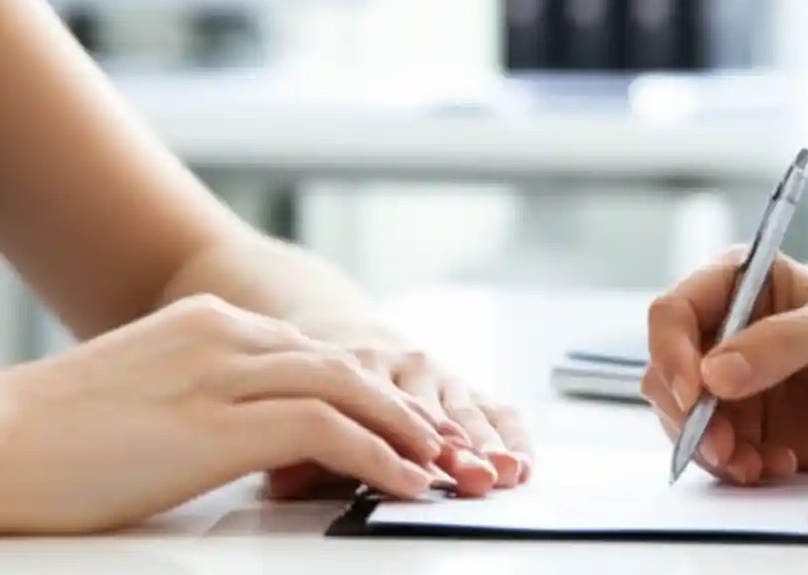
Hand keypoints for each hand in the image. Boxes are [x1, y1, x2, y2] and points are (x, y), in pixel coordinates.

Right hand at [0, 295, 444, 532]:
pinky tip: (403, 480)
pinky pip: (327, 430)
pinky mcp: (218, 423)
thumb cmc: (50, 433)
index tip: (402, 418)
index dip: (367, 387)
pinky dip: (378, 454)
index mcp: (206, 324)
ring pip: (349, 388)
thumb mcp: (143, 393)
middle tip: (443, 440)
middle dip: (401, 404)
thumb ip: (198, 395)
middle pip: (343, 363)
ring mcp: (222, 374)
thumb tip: (238, 429)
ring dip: (406, 429)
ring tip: (441, 463)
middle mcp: (224, 335)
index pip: (312, 351)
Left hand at [267, 339, 532, 498]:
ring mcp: (438, 372)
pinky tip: (522, 462)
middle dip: (454, 446)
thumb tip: (285, 479)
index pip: (383, 409)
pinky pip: (495, 407)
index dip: (399, 445)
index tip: (417, 475)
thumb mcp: (304, 402)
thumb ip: (300, 444)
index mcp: (359, 365)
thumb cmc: (322, 382)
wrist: (341, 328)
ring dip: (485, 444)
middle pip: (432, 412)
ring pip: (465, 409)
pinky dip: (510, 436)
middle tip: (472, 474)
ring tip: (502, 470)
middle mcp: (403, 364)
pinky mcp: (464, 383)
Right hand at [642, 251, 807, 483]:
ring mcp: (728, 380)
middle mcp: (722, 329)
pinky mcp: (741, 424)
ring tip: (752, 463)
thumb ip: (778, 343)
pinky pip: (709, 448)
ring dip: (707, 445)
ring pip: (679, 414)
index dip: (672, 352)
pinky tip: (776, 463)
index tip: (694, 393)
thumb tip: (714, 375)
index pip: (673, 312)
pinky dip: (732, 463)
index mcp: (738, 284)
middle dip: (686, 412)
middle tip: (722, 445)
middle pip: (665, 368)